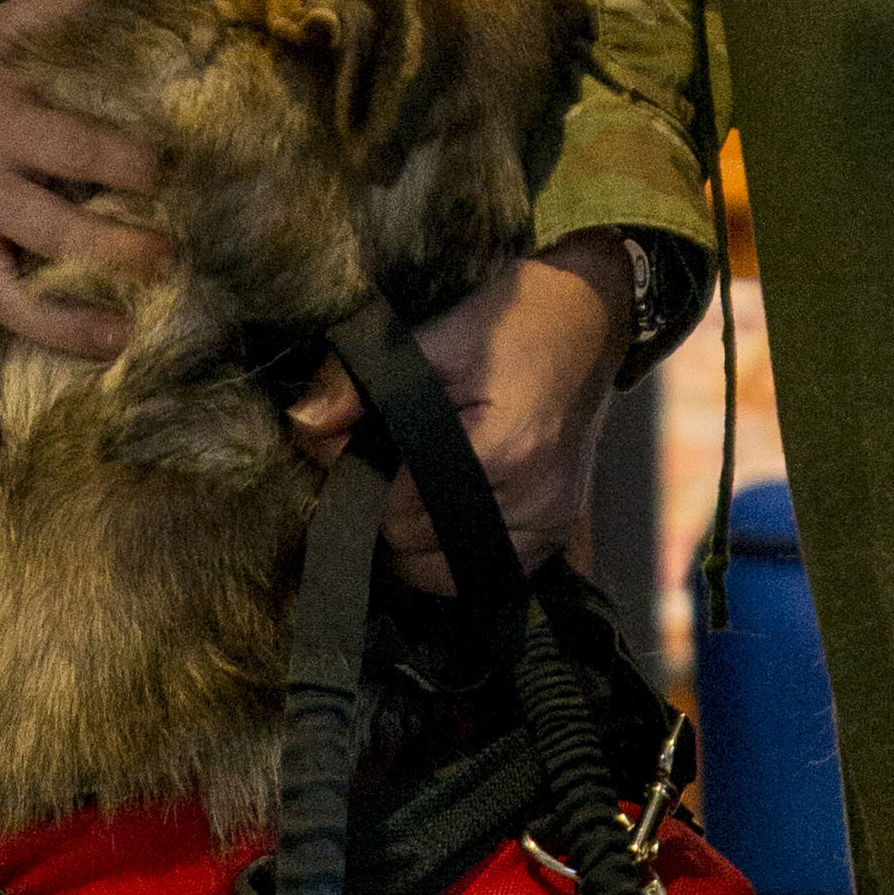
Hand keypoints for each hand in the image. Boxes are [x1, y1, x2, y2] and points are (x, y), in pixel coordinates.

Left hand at [288, 235, 633, 586]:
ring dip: (411, 540)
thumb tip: (301, 423)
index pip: (395, 508)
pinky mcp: (559, 535)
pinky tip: (439, 515)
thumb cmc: (513, 320)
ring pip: (444, 574)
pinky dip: (450, 555)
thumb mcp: (435, 335)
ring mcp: (550, 525)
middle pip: (414, 544)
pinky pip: (485, 574)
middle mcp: (531, 502)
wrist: (591, 321)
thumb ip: (362, 380)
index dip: (358, 478)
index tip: (344, 445)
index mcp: (501, 452)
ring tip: (404, 491)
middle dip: (380, 509)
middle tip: (374, 462)